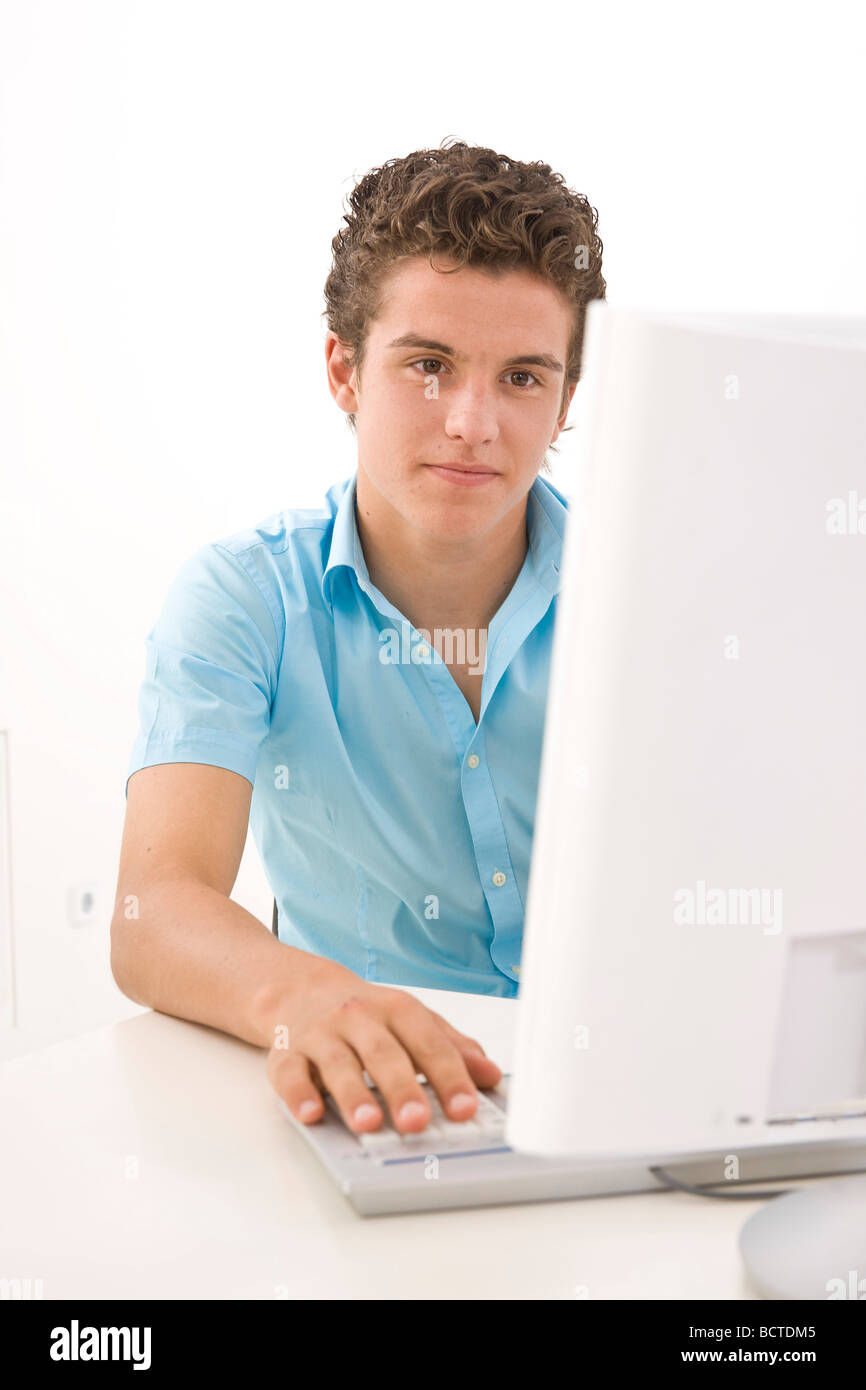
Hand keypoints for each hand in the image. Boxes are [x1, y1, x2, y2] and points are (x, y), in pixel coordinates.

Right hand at [263, 958, 502, 1135]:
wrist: (301, 990)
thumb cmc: (365, 1015)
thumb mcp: (413, 1022)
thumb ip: (453, 1048)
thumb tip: (491, 1076)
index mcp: (398, 1010)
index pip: (429, 1044)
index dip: (450, 1076)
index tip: (466, 1107)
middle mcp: (359, 1018)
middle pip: (383, 1053)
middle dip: (402, 1088)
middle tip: (418, 1121)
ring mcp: (321, 1034)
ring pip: (338, 1064)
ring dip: (353, 1094)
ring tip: (368, 1123)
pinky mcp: (287, 1053)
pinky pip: (291, 1073)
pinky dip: (298, 1094)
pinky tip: (311, 1113)